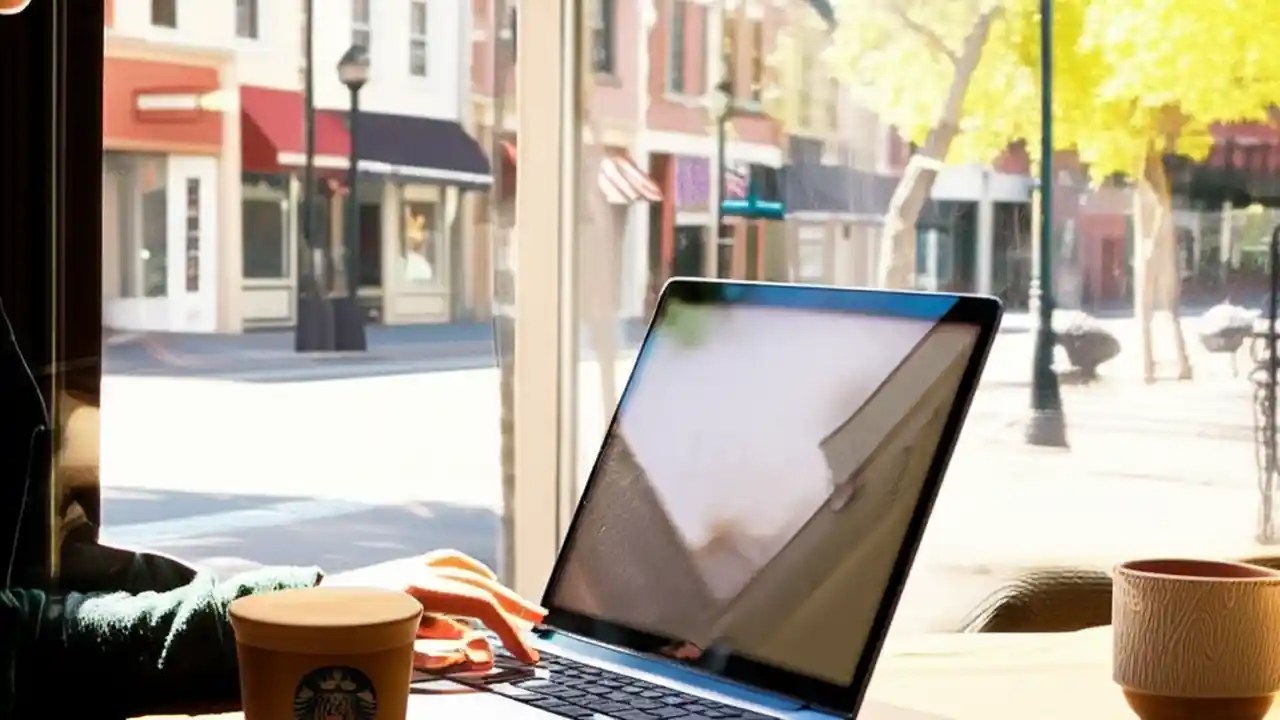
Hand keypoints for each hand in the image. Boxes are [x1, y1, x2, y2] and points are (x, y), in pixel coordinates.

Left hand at [324, 550, 546, 672]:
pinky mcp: (401, 569)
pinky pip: (447, 564)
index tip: (526, 654)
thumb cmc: (342, 636)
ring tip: (519, 607)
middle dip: (513, 607)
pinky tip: (483, 584)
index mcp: (415, 589)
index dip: (509, 631)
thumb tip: (480, 653)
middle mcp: (415, 571)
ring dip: (496, 589)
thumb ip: (440, 655)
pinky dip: (471, 574)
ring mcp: (408, 566)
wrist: (299, 615)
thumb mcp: (392, 654)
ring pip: (466, 571)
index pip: (479, 605)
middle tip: (539, 624)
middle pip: (480, 584)